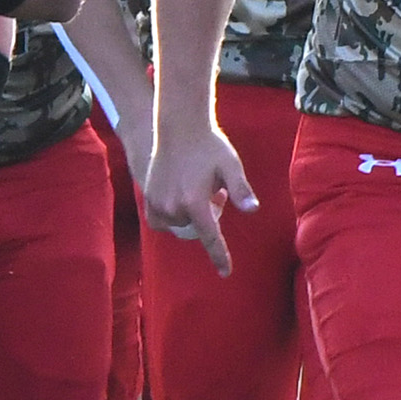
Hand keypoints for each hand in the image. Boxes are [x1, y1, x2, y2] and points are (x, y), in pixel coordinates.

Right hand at [143, 127, 257, 278]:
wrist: (178, 127)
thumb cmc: (209, 146)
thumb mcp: (231, 166)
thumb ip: (240, 190)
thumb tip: (253, 210)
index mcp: (195, 203)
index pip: (211, 238)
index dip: (219, 257)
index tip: (226, 272)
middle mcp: (173, 207)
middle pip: (196, 228)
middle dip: (207, 216)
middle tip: (213, 191)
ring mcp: (157, 203)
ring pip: (178, 225)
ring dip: (189, 216)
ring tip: (195, 189)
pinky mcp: (147, 197)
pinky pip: (159, 221)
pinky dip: (170, 217)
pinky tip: (178, 201)